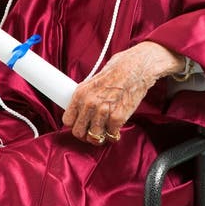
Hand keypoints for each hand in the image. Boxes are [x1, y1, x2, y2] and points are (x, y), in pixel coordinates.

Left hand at [62, 42, 183, 145]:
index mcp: (80, 93)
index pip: (67, 120)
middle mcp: (89, 104)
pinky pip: (111, 136)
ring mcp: (103, 112)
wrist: (137, 67)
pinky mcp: (118, 118)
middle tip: (92, 129)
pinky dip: (114, 134)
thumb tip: (81, 107)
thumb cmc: (118, 69)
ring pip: (94, 138)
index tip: (80, 124)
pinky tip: (115, 127)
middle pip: (78, 132)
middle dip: (85, 133)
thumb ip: (86, 95)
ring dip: (99, 136)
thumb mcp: (94, 79)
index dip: (74, 124)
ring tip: (104, 130)